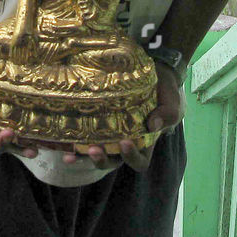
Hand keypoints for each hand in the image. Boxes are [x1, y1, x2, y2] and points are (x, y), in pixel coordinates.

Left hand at [61, 59, 185, 173]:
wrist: (154, 74)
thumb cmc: (165, 92)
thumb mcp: (172, 102)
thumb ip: (167, 113)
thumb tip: (152, 125)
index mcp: (145, 144)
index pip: (139, 161)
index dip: (131, 157)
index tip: (125, 142)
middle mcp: (125, 144)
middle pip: (113, 162)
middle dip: (102, 159)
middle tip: (94, 149)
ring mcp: (110, 135)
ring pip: (97, 154)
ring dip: (85, 156)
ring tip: (74, 153)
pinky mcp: (97, 124)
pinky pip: (84, 139)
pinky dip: (74, 146)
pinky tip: (65, 147)